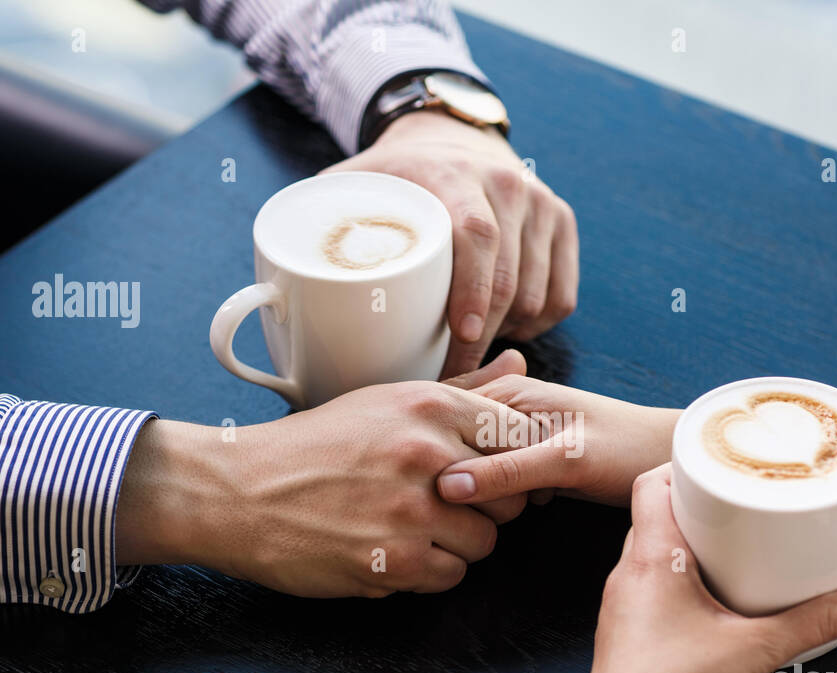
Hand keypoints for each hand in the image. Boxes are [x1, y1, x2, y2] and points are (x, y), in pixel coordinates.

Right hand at [116, 353, 533, 597]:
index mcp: (428, 405)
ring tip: (413, 529)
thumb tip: (521, 364)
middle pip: (510, 495)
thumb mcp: (386, 401)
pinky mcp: (394, 560)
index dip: (511, 462)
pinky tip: (394, 552)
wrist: (239, 492)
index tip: (489, 474)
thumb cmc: (315, 446)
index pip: (518, 437)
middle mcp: (425, 452)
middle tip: (444, 505)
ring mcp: (411, 509)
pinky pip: (450, 575)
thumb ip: (463, 390)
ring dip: (457, 544)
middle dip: (485, 507)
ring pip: (485, 542)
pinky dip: (428, 572)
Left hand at [321, 111, 578, 376]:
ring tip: (469, 347)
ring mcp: (543, 206)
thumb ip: (319, 226)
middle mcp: (510, 186)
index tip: (460, 338)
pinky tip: (506, 328)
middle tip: (453, 372)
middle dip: (485, 337)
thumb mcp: (351, 184)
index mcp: (455, 175)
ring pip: (539, 296)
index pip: (477, 238)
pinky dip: (537, 324)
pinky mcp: (564, 224)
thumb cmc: (395, 178)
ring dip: (508, 334)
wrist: (449, 136)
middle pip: (512, 280)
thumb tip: (273, 292)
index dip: (473, 293)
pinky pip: (561, 297)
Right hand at [434, 375, 680, 506]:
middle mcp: (503, 410)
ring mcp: (511, 438)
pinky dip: (492, 498)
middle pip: (449, 447)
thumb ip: (510, 471)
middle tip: (478, 501)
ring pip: (468, 469)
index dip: (433, 456)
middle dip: (456, 478)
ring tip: (494, 506)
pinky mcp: (523, 463)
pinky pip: (489, 482)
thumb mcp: (567, 460)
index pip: (441, 420)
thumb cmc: (628, 450)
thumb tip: (449, 487)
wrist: (665, 459)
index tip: (438, 488)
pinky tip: (502, 512)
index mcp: (505, 393)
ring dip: (475, 492)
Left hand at [539, 464, 836, 672]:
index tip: (719, 469)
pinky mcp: (622, 635)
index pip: (652, 484)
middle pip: (654, 516)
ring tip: (728, 554)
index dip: (682, 467)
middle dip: (696, 508)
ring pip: (648, 553)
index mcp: (651, 559)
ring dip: (684, 547)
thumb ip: (815, 622)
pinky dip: (673, 582)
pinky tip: (705, 603)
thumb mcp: (756, 650)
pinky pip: (645, 589)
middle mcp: (626, 575)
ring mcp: (619, 606)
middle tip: (736, 510)